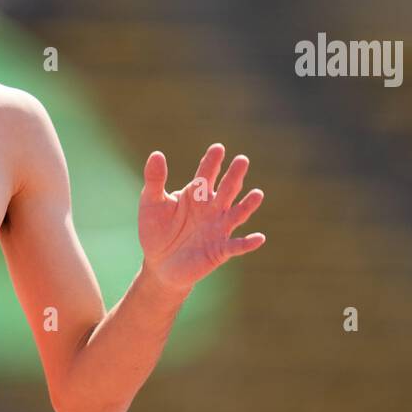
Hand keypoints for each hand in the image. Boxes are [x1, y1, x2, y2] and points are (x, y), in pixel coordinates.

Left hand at [138, 143, 265, 293]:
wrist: (159, 264)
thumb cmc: (157, 230)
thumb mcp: (152, 204)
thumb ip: (155, 180)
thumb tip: (156, 154)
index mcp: (196, 194)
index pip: (206, 174)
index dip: (212, 161)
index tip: (218, 148)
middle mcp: (212, 208)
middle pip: (226, 189)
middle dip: (234, 175)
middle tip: (242, 160)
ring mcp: (218, 228)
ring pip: (237, 214)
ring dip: (248, 205)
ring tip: (257, 194)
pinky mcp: (219, 250)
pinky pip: (236, 246)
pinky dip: (247, 243)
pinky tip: (259, 238)